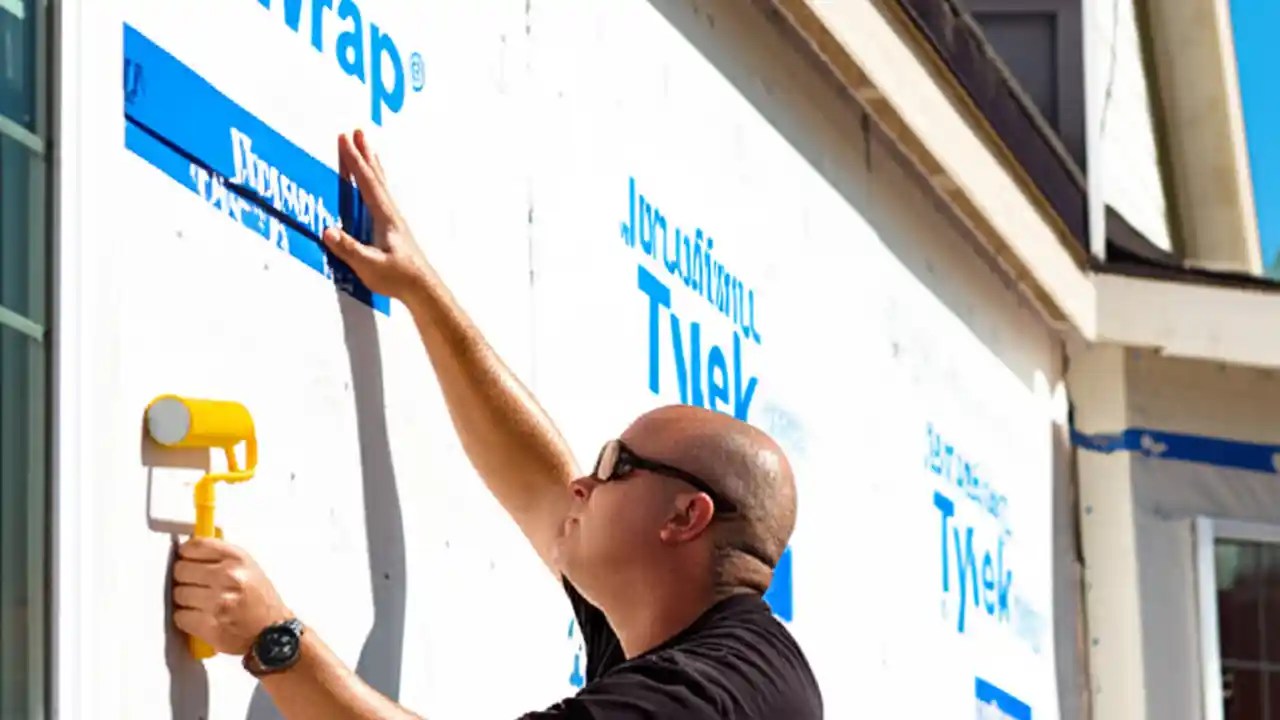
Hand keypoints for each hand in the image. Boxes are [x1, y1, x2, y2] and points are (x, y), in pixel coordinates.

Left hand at [172, 537, 291, 655]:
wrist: (273, 631)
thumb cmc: (260, 600)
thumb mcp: (248, 567)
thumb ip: (220, 557)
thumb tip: (189, 552)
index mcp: (238, 559)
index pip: (196, 546)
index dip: (185, 553)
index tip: (185, 558)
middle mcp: (229, 577)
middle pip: (182, 570)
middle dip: (185, 578)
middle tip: (194, 584)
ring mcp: (219, 602)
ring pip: (179, 594)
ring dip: (185, 600)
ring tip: (201, 603)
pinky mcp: (211, 626)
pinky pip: (181, 617)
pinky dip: (187, 619)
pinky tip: (200, 617)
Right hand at [322, 129, 432, 300]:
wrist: (423, 289)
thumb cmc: (398, 278)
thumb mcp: (369, 266)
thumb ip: (349, 249)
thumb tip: (328, 230)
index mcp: (385, 217)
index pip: (367, 183)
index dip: (354, 161)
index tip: (345, 140)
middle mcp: (392, 214)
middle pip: (377, 177)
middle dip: (365, 154)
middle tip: (358, 132)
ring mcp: (394, 221)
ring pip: (382, 185)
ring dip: (373, 165)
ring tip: (368, 149)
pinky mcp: (395, 230)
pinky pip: (382, 197)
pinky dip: (377, 183)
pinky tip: (375, 188)